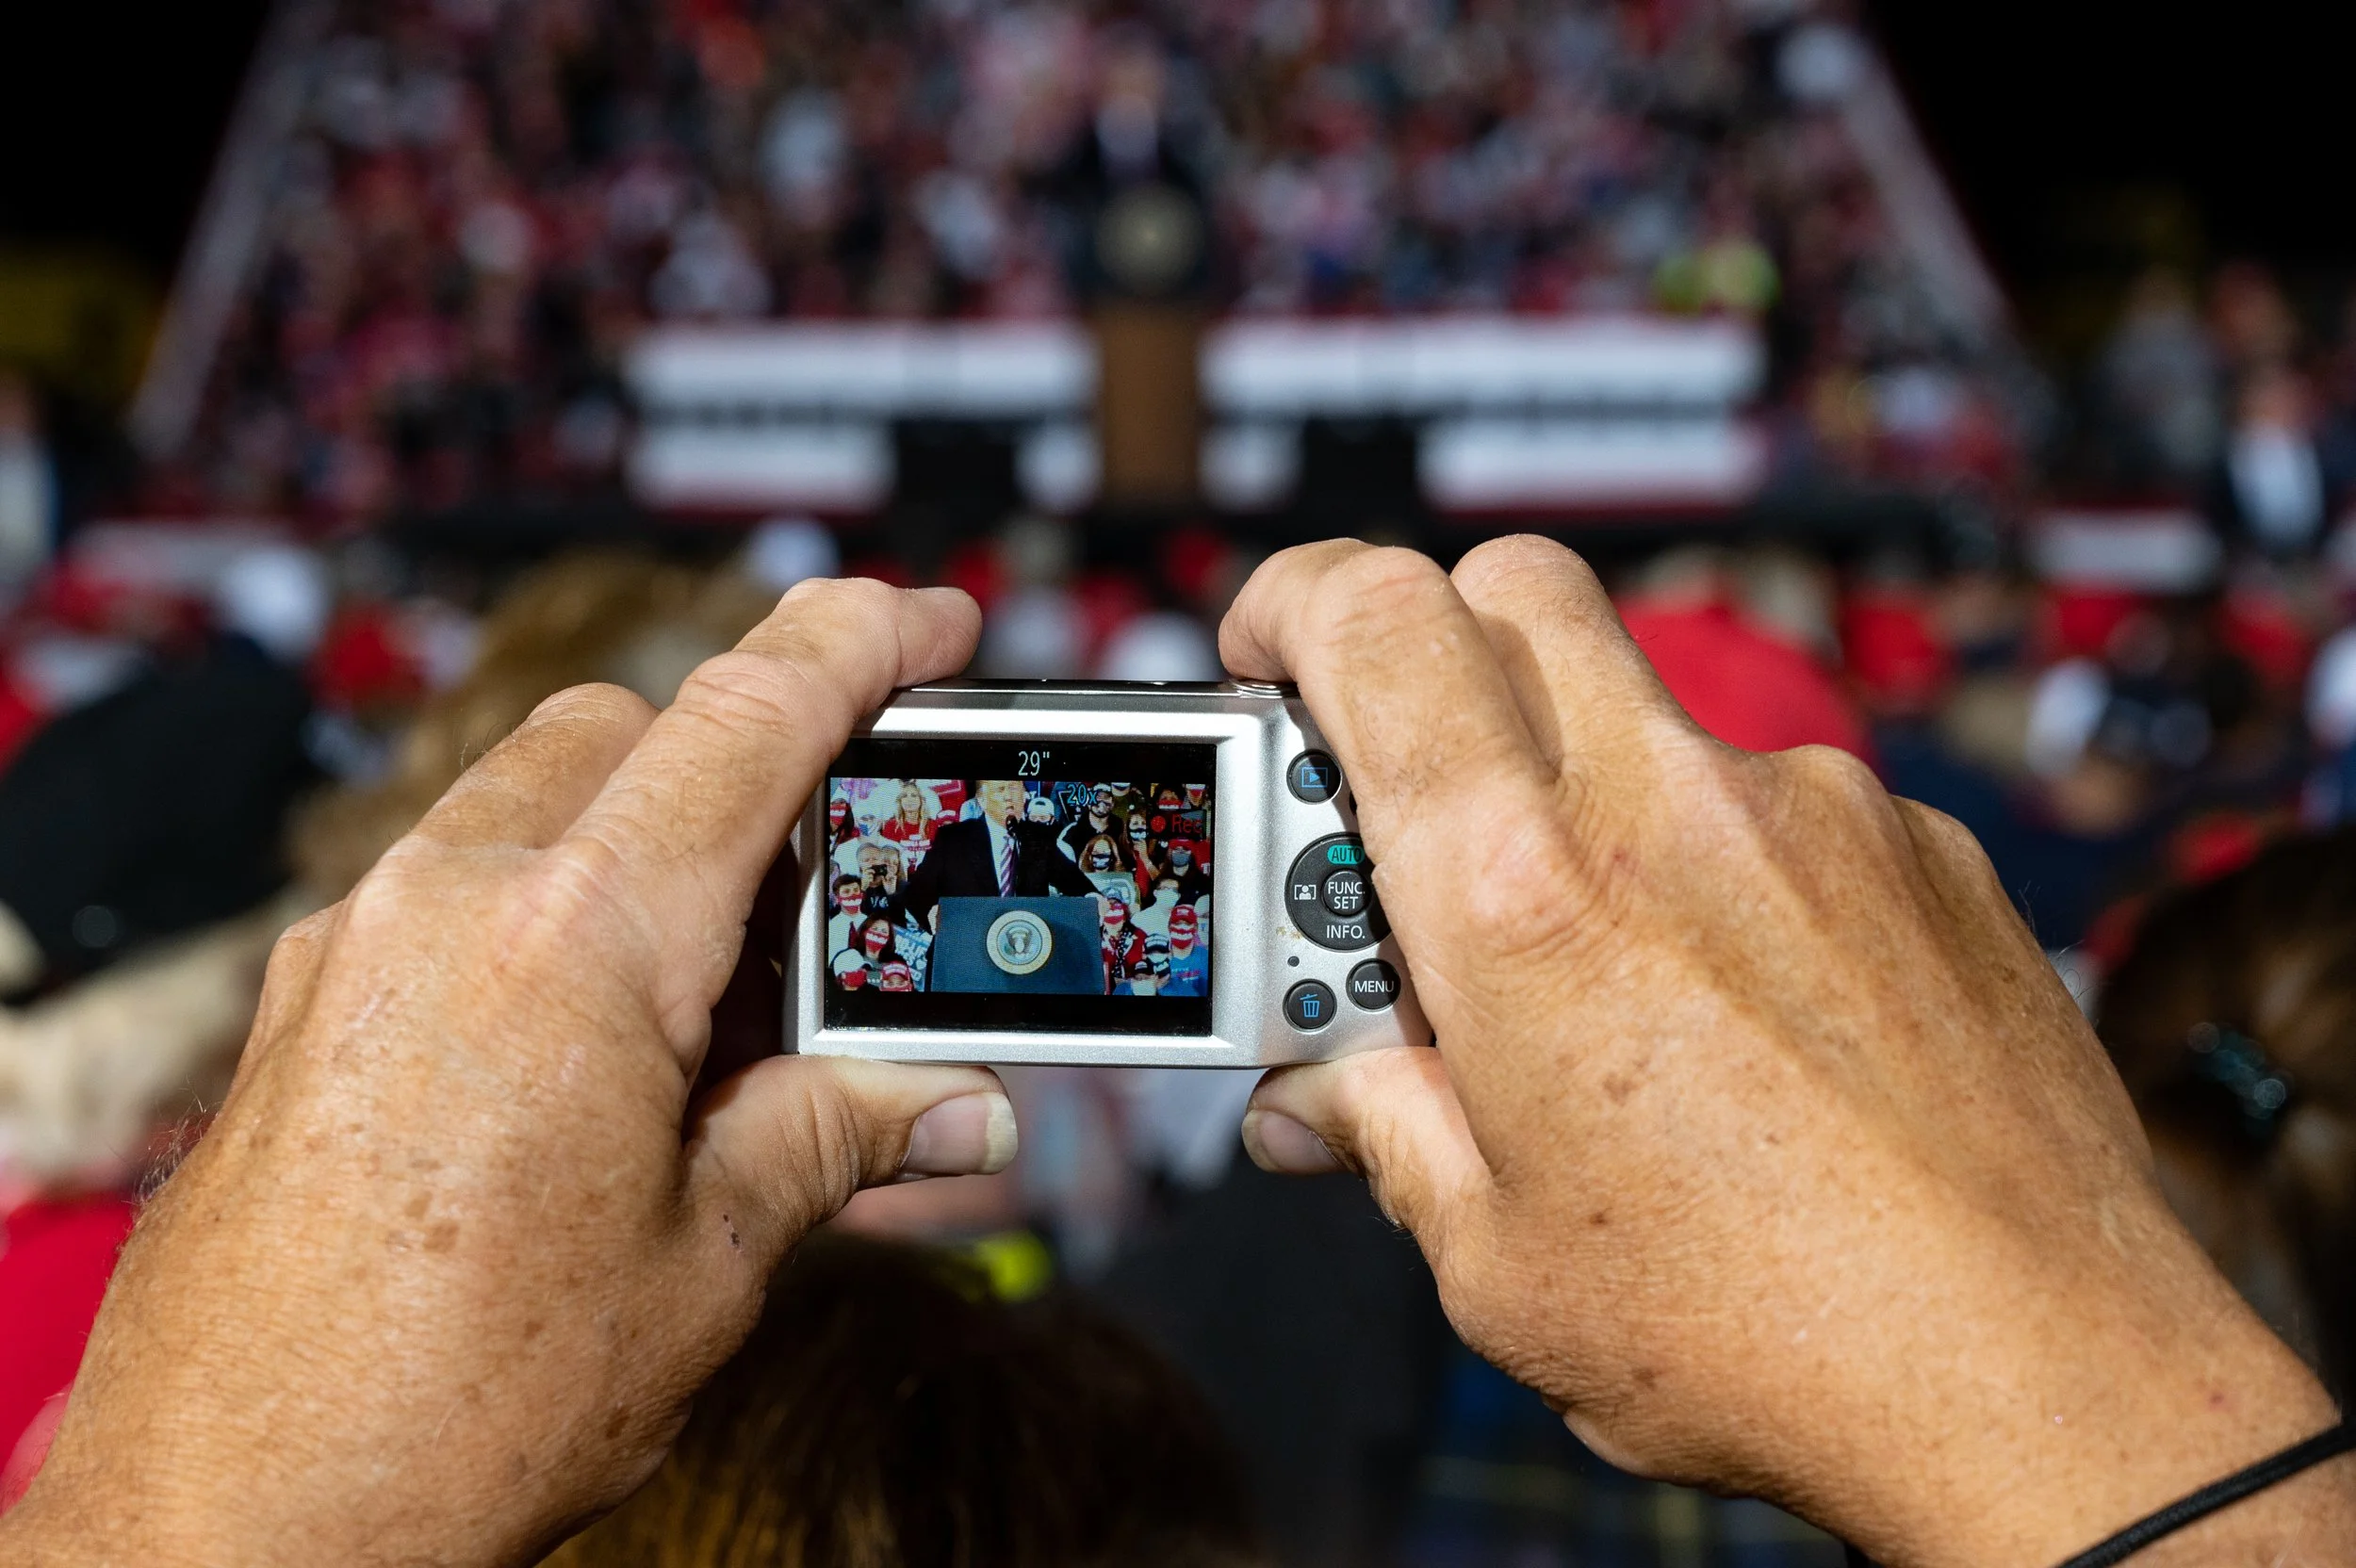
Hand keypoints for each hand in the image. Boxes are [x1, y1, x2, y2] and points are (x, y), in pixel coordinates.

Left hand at [1, 581, 1016, 1567]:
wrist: (229, 1525)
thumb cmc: (454, 1408)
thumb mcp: (706, 1263)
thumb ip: (837, 1140)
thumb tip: (954, 1103)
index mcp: (579, 939)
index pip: (752, 712)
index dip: (864, 641)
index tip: (931, 618)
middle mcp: (448, 902)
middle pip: (633, 729)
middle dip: (751, 762)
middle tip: (836, 892)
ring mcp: (355, 946)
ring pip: (531, 799)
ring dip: (642, 843)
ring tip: (719, 1007)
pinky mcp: (302, 1005)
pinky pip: (448, 885)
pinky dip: (545, 909)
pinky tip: (595, 1051)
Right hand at [1225, 539, 2351, 1566]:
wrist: (2044, 1385)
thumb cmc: (1768, 1337)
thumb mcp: (1495, 1257)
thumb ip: (1382, 1133)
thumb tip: (1315, 1095)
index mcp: (1522, 900)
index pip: (1376, 623)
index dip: (1291, 603)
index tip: (1269, 651)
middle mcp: (1670, 810)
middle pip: (1515, 589)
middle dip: (1430, 645)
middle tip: (1405, 779)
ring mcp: (1816, 814)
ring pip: (1651, 713)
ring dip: (1586, 795)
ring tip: (1603, 972)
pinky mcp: (1925, 852)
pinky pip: (1781, 804)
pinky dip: (1726, 869)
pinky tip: (1746, 1012)